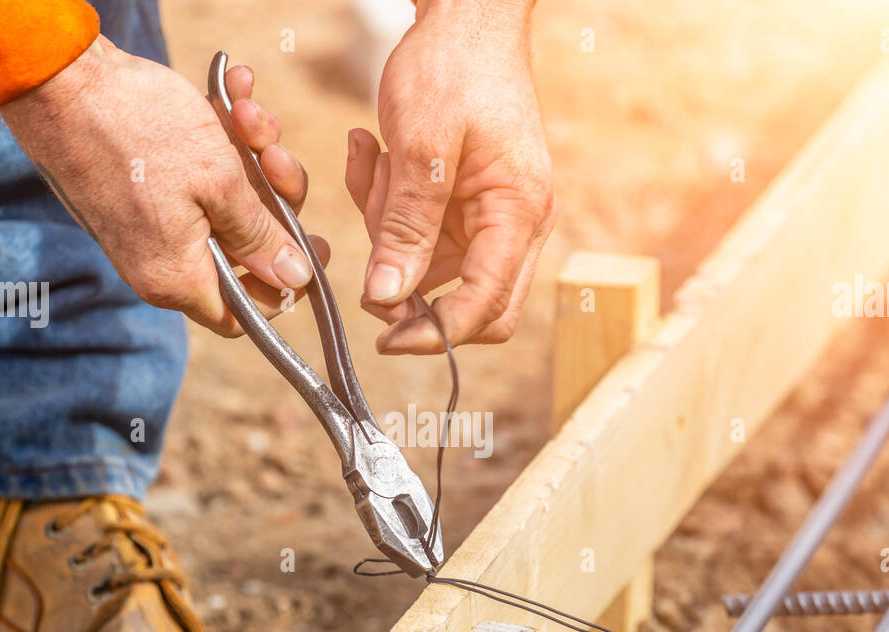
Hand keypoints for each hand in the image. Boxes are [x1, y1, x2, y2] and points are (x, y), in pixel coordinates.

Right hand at [0, 36, 328, 336]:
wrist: (58, 77)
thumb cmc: (138, 128)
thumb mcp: (219, 182)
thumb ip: (261, 236)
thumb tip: (294, 279)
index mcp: (177, 277)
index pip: (245, 314)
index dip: (283, 284)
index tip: (310, 244)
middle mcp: (159, 262)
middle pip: (242, 252)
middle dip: (271, 199)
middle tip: (276, 157)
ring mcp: (147, 227)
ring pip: (225, 206)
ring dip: (249, 157)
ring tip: (246, 111)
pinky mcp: (140, 191)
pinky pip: (196, 178)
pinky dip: (219, 139)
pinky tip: (229, 93)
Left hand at [345, 0, 554, 353]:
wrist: (466, 16)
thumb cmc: (454, 67)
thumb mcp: (420, 146)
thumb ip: (406, 227)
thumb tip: (388, 300)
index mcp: (519, 214)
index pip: (487, 305)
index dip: (437, 334)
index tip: (386, 341)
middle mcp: (515, 225)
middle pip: (472, 303)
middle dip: (412, 291)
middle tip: (368, 266)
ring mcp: (490, 217)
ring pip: (432, 270)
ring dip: (388, 234)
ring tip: (376, 165)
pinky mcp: (464, 205)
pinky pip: (418, 233)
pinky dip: (386, 207)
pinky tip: (374, 155)